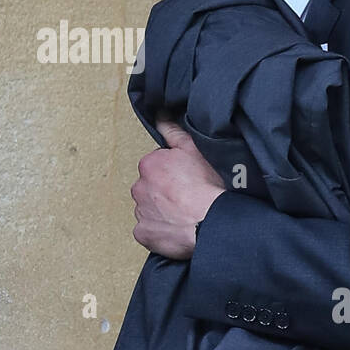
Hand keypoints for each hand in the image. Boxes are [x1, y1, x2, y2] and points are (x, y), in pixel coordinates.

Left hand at [130, 116, 225, 259]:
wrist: (210, 220)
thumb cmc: (206, 186)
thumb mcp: (193, 149)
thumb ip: (173, 131)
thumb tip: (160, 116)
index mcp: (148, 165)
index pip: (156, 168)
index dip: (172, 174)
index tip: (186, 180)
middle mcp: (139, 187)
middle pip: (150, 188)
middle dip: (163, 192)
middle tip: (185, 198)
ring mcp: (140, 211)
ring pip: (148, 209)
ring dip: (161, 211)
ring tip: (182, 214)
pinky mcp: (143, 233)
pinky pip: (147, 230)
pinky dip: (158, 231)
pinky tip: (175, 228)